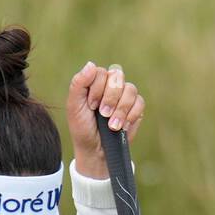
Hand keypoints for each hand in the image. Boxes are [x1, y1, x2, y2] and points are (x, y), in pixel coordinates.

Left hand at [67, 61, 145, 178]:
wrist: (95, 150)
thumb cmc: (82, 128)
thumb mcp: (74, 106)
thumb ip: (79, 84)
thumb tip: (91, 64)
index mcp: (95, 82)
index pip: (101, 72)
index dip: (97, 89)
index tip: (91, 106)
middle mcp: (111, 85)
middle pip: (117, 76)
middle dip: (110, 97)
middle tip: (103, 114)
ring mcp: (124, 95)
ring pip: (130, 89)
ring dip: (121, 109)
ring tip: (112, 125)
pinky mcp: (135, 107)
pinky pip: (140, 102)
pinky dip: (131, 114)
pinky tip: (123, 126)